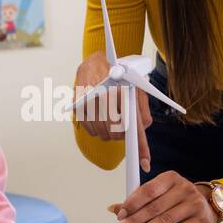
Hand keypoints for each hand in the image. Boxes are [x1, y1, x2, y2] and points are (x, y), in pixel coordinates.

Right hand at [73, 51, 151, 167]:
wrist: (96, 59)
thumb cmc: (119, 74)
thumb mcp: (137, 87)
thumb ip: (142, 109)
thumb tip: (143, 128)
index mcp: (123, 90)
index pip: (134, 124)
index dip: (139, 146)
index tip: (144, 163)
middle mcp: (105, 94)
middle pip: (116, 133)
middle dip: (121, 136)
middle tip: (122, 130)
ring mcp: (90, 100)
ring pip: (102, 133)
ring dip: (108, 134)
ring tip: (110, 120)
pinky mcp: (78, 104)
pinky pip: (89, 129)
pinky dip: (96, 129)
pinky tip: (99, 117)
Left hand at [108, 171, 216, 222]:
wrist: (209, 205)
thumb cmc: (178, 199)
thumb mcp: (161, 194)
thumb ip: (138, 201)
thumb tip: (112, 209)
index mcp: (170, 178)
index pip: (148, 190)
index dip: (132, 203)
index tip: (119, 216)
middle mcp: (183, 188)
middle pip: (154, 207)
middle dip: (134, 222)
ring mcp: (193, 204)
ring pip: (165, 221)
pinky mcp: (200, 221)